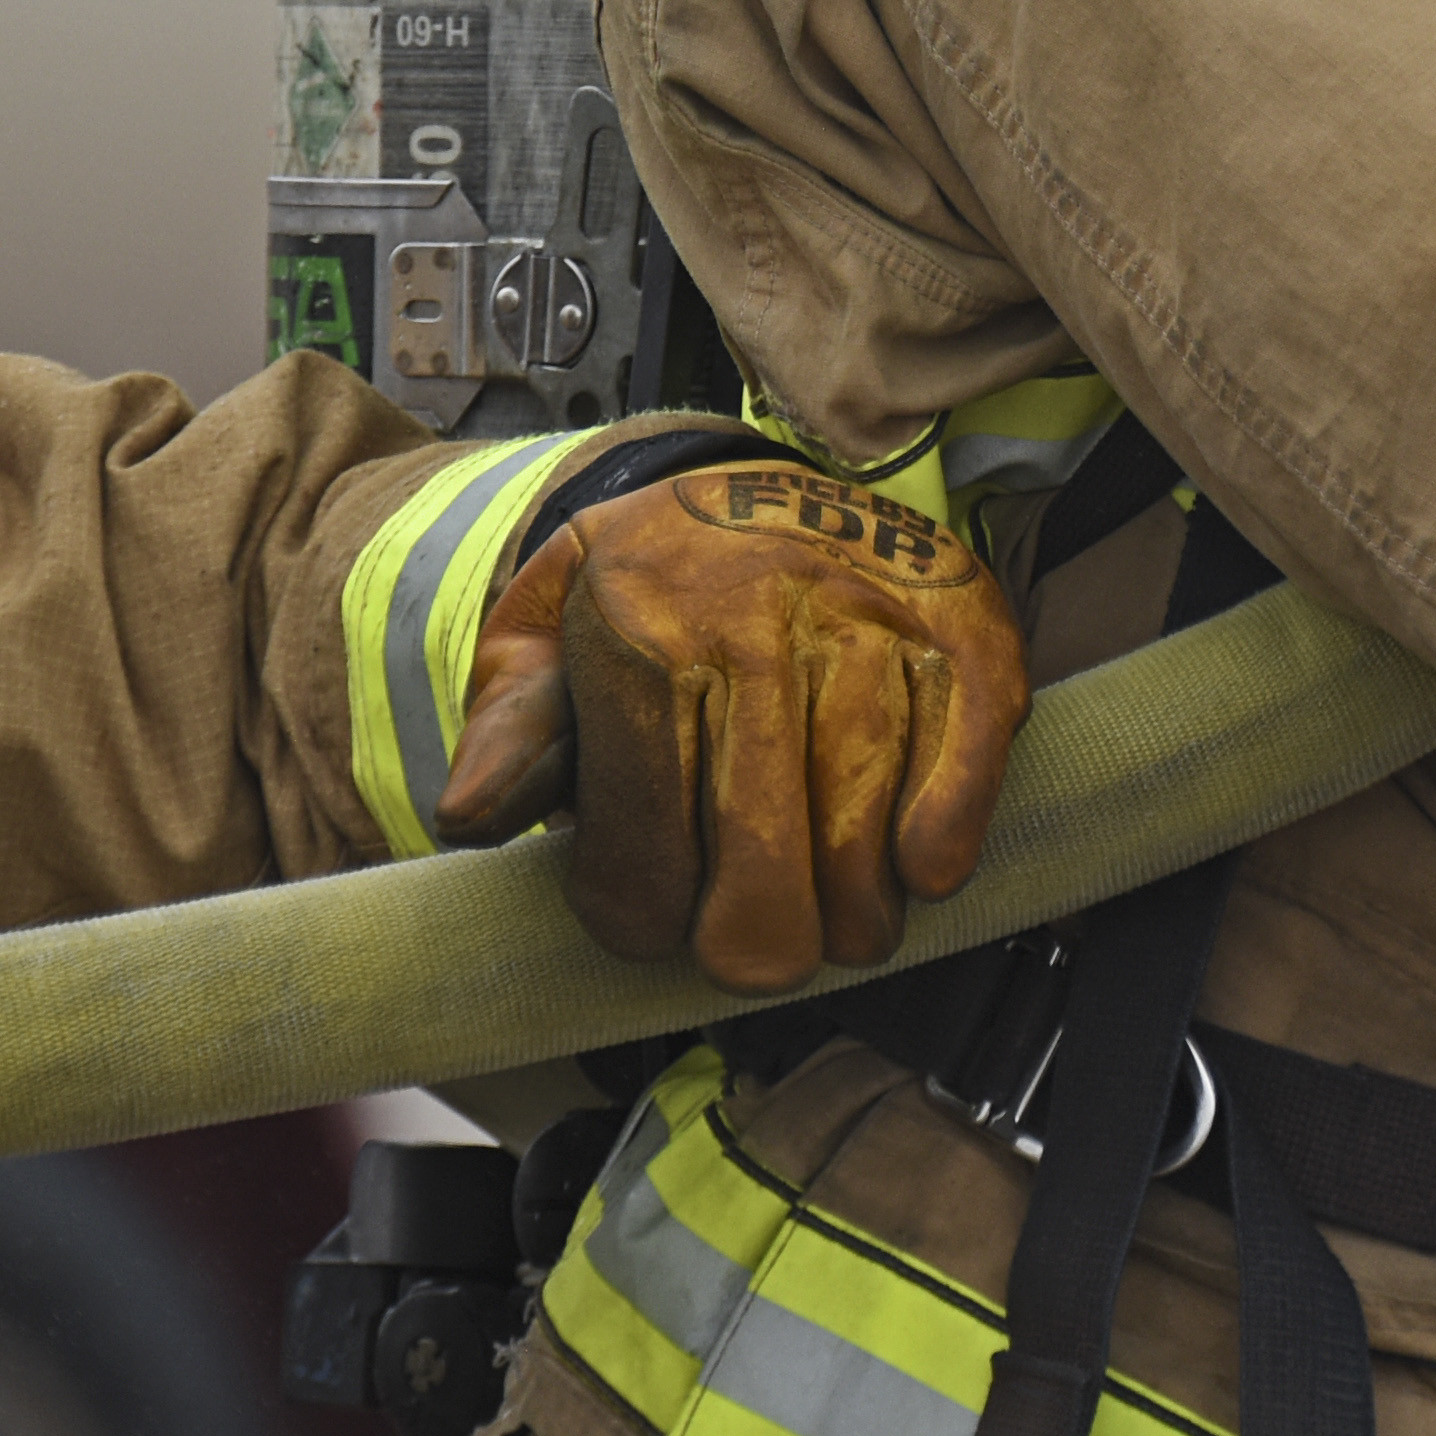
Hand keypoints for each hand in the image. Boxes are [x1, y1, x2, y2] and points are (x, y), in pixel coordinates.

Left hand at [432, 457, 1029, 993]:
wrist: (754, 478)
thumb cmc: (643, 592)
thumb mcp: (541, 637)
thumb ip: (509, 731)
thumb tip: (468, 814)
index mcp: (638, 622)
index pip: (642, 836)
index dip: (640, 916)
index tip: (647, 924)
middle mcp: (757, 608)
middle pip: (760, 846)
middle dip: (750, 940)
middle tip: (749, 957)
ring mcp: (866, 610)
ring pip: (863, 818)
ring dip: (851, 910)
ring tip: (833, 927)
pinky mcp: (960, 617)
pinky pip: (967, 748)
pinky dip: (944, 828)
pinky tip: (917, 872)